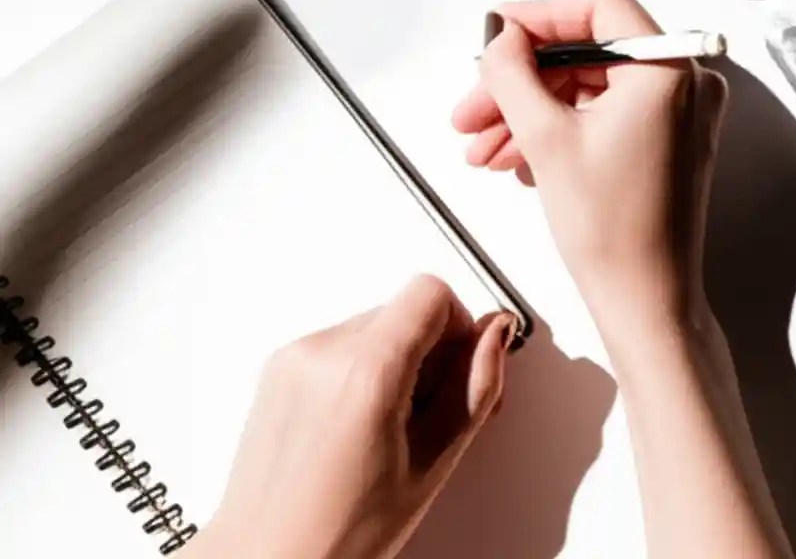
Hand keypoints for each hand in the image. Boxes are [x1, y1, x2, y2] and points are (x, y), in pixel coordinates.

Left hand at [186, 276, 513, 558]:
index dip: (461, 326)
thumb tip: (495, 340)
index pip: (432, 293)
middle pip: (403, 308)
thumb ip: (474, 389)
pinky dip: (362, 372)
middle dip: (433, 351)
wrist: (268, 557)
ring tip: (397, 426)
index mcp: (365, 371)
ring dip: (398, 362)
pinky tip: (365, 425)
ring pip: (374, 326)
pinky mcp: (276, 370)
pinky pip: (339, 346)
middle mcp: (321, 353)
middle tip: (439, 408)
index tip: (465, 364)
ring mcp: (292, 359)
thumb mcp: (432, 463)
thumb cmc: (338, 533)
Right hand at [452, 0, 727, 326]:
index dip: (539, 16)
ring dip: (531, 112)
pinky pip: (606, 116)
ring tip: (482, 147)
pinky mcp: (669, 143)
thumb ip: (513, 73)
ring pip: (590, 89)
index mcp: (668, 68)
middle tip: (473, 108)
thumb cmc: (612, 230)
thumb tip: (501, 37)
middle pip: (588, 52)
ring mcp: (680, 115)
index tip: (497, 36)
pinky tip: (517, 158)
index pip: (598, 5)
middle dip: (522, 80)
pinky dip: (560, 130)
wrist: (645, 299)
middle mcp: (685, 83)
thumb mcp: (545, 138)